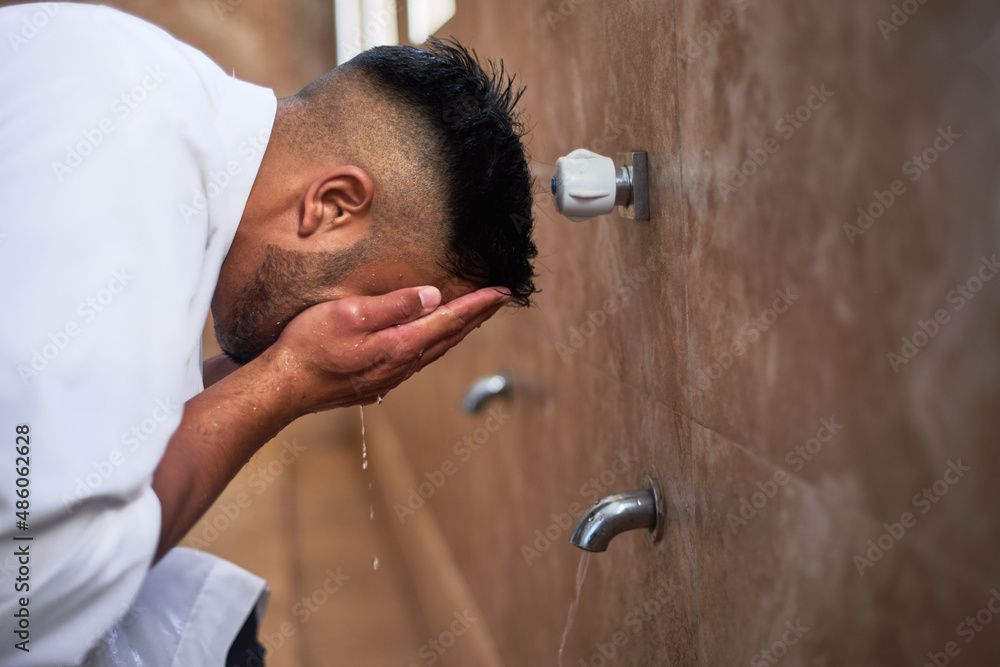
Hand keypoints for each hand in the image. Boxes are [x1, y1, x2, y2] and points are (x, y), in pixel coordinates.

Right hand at [265, 285, 510, 413]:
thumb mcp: (351, 313)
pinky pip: (417, 357)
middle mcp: (402, 364)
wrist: (282, 388)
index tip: (503, 292)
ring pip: (435, 349)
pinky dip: (435, 341)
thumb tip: (434, 297)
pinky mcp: (375, 380)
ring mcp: (389, 375)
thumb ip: (395, 305)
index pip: (450, 320)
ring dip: (458, 329)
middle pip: (450, 336)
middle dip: (477, 316)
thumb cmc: (309, 348)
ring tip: (474, 315)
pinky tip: (431, 338)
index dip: (479, 305)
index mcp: (401, 345)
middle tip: (499, 299)